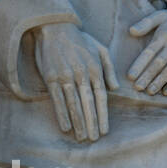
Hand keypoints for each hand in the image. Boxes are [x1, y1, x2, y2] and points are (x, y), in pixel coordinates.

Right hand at [33, 22, 118, 141]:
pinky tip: (66, 126)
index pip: (101, 97)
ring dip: (78, 122)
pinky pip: (57, 99)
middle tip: (94, 139)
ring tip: (81, 137)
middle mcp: (81, 75)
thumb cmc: (81, 40)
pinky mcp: (51, 78)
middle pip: (88, 104)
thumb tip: (115, 88)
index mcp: (95, 70)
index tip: (105, 130)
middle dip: (92, 123)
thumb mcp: (101, 50)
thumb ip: (109, 69)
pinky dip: (62, 113)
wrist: (56, 28)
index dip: (103, 115)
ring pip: (73, 104)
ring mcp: (65, 77)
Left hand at [128, 9, 166, 95]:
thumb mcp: (159, 16)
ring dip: (161, 81)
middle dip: (149, 75)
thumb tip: (131, 31)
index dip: (140, 64)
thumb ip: (145, 23)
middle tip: (138, 87)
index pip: (150, 51)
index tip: (130, 76)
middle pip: (161, 62)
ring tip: (150, 92)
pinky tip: (165, 92)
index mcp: (165, 35)